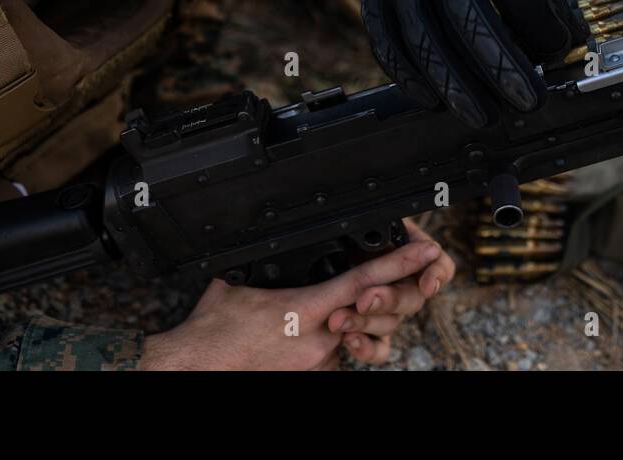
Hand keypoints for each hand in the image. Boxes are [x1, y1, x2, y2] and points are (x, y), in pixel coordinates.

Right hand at [139, 220, 453, 369]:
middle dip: (394, 293)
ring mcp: (319, 361)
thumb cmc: (212, 331)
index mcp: (304, 309)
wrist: (195, 369)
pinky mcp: (314, 375)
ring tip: (362, 301)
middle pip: (375, 311)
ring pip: (362, 333)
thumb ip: (271, 264)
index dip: (400, 262)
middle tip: (412, 273)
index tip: (427, 249)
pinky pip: (341, 352)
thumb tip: (282, 247)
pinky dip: (343, 337)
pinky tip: (335, 325)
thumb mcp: (241, 280)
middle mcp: (319, 338)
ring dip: (366, 317)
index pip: (364, 281)